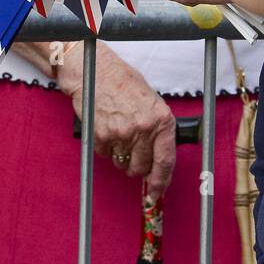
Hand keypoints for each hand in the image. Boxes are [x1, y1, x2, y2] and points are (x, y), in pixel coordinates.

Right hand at [55, 44, 175, 200]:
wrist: (97, 71)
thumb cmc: (124, 83)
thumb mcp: (152, 103)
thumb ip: (158, 131)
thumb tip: (159, 162)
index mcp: (162, 120)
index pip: (166, 161)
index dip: (162, 181)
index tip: (157, 192)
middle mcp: (144, 128)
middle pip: (142, 167)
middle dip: (138, 167)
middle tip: (132, 153)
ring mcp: (123, 133)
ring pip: (123, 164)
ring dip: (121, 157)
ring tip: (119, 134)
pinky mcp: (102, 136)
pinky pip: (105, 155)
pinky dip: (106, 148)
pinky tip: (107, 129)